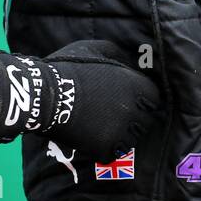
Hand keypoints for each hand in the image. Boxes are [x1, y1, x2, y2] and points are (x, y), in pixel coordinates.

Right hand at [43, 40, 161, 160]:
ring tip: (103, 126)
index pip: (154, 99)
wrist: (46, 95)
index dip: (141, 99)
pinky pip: (114, 152)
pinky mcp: (106, 149)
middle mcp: (136, 112)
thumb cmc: (72, 68)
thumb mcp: (99, 49)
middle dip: (133, 118)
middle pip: (146, 121)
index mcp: (140, 87)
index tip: (128, 99)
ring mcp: (122, 133)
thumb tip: (132, 64)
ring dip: (121, 134)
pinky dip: (107, 147)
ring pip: (132, 139)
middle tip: (114, 114)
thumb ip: (121, 56)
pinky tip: (94, 136)